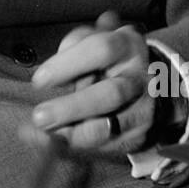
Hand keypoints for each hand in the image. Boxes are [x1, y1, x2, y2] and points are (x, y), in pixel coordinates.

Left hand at [30, 10, 154, 153]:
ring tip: (47, 135)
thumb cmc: (109, 59)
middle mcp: (140, 78)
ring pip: (109, 127)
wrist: (149, 84)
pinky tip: (58, 144)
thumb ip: (71, 47)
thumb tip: (48, 74)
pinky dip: (79, 148)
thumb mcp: (94, 39)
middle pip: (110, 94)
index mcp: (128, 46)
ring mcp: (144, 109)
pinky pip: (106, 147)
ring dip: (73, 134)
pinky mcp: (139, 135)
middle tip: (40, 117)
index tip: (39, 80)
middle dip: (71, 108)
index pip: (101, 50)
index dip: (67, 65)